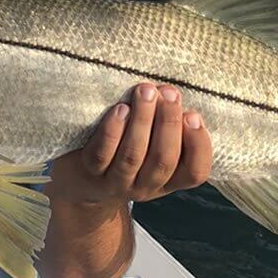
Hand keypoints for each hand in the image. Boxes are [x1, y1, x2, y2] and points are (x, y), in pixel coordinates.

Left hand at [46, 83, 212, 205]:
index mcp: (168, 180)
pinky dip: (113, 130)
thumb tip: (171, 92)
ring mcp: (116, 182)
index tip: (193, 115)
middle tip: (169, 93)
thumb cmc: (122, 150)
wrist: (79, 181)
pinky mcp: (90, 172)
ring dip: (143, 120)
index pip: (195, 172)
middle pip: (164, 159)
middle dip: (169, 122)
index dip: (198, 145)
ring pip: (134, 154)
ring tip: (145, 92)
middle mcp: (145, 186)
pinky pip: (103, 154)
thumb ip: (165, 125)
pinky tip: (120, 109)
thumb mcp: (151, 145)